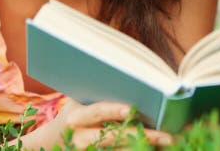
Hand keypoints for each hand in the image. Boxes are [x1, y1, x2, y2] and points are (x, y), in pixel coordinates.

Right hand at [56, 99, 172, 148]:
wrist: (51, 144)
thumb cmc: (72, 114)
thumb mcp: (76, 102)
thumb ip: (97, 93)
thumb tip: (129, 75)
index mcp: (76, 117)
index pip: (96, 112)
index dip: (113, 110)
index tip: (132, 109)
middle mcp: (81, 138)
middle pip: (114, 138)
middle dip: (142, 137)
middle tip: (167, 137)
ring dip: (144, 149)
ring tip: (169, 145)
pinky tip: (156, 150)